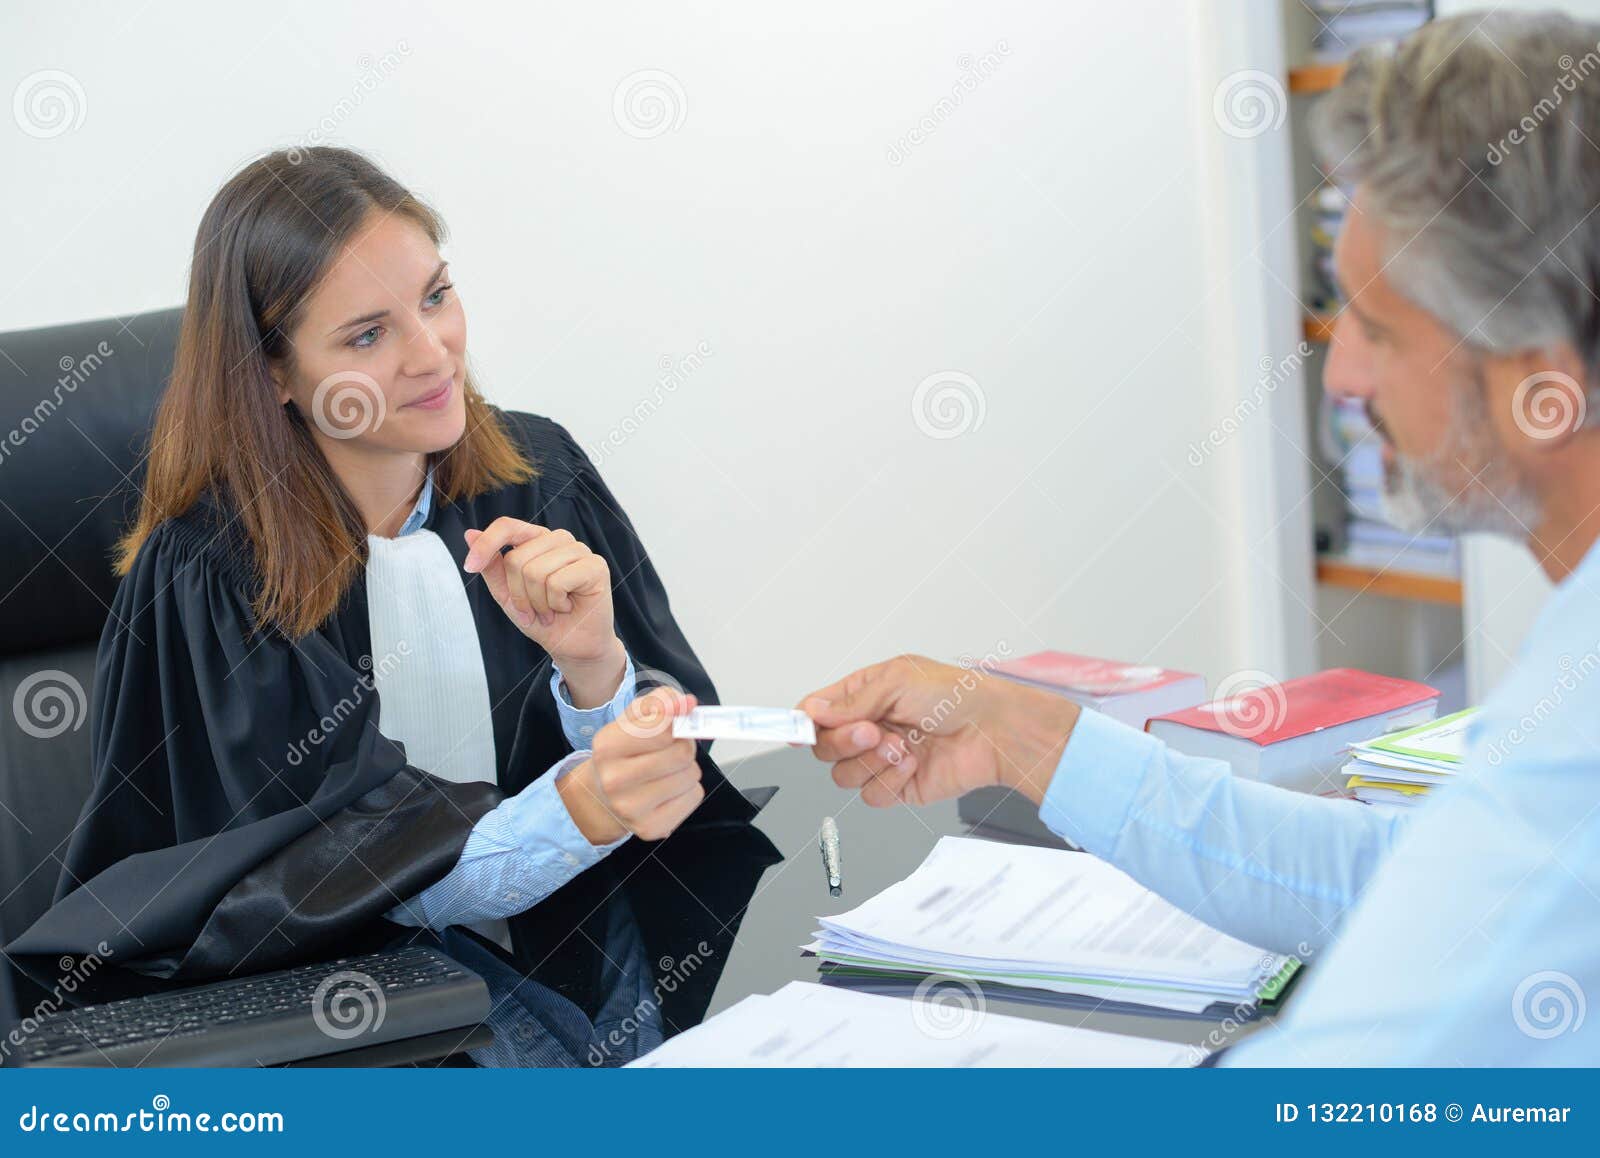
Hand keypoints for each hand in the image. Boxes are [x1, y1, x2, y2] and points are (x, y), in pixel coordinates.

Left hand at [463, 518, 623, 702]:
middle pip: (517, 558)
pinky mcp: (596, 566)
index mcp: (537, 540)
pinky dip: (556, 603)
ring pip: (536, 571)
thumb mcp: (507, 595)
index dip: (486, 545)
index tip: (469, 567)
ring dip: (537, 602)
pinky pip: (558, 582)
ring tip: (550, 610)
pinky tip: (567, 607)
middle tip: (533, 610)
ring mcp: (579, 550)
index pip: (507, 526)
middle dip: (518, 594)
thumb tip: (470, 534)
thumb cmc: (543, 619)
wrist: (572, 646)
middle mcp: (559, 540)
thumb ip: (491, 566)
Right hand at [557, 687, 704, 843]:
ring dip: (687, 767)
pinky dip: (689, 789)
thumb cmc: (625, 751)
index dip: (676, 722)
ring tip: (668, 769)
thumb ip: (661, 701)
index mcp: (607, 746)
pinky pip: (694, 797)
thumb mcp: (635, 718)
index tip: (674, 722)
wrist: (604, 794)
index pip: (663, 728)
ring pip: (691, 775)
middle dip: (684, 745)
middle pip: (681, 753)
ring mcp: (631, 808)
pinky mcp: (649, 828)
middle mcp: (614, 780)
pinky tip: (669, 789)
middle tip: (671, 748)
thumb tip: (687, 703)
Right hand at [798, 655, 1079, 807]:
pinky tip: (914, 763)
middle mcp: (869, 728)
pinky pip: (871, 796)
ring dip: (871, 762)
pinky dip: (890, 781)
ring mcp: (882, 760)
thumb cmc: (955, 695)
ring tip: (903, 746)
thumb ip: (850, 700)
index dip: (803, 723)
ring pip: (843, 776)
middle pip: (824, 748)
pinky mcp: (898, 787)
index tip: (798, 730)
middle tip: (872, 731)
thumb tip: (812, 711)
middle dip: (844, 741)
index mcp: (863, 696)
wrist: (993, 731)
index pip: (816, 712)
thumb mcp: (897, 680)